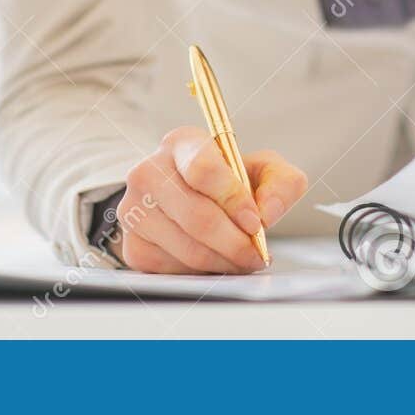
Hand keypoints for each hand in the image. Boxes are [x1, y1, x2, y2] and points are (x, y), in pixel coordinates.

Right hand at [113, 126, 307, 273]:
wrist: (192, 199)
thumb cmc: (229, 183)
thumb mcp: (263, 170)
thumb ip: (281, 182)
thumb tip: (267, 213)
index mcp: (182, 143)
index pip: (203, 170)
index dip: (234, 200)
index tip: (256, 221)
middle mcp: (148, 171)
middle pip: (197, 216)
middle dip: (236, 242)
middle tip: (257, 253)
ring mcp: (134, 209)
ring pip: (188, 248)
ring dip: (224, 261)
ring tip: (241, 259)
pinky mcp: (133, 244)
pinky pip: (173, 269)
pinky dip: (202, 272)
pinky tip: (214, 260)